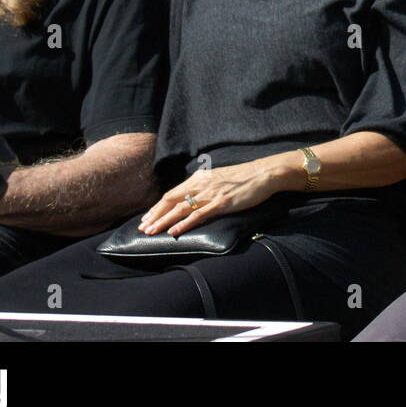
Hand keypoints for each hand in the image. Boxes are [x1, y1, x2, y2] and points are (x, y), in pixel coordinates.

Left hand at [138, 160, 278, 236]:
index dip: (158, 206)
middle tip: (143, 228)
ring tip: (151, 232)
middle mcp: (201, 184)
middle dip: (155, 215)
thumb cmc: (244, 177)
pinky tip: (174, 232)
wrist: (263, 174)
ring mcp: (210, 194)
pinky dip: (184, 224)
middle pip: (171, 200)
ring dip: (163, 221)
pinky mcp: (221, 203)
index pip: (172, 193)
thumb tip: (194, 197)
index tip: (147, 217)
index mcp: (200, 178)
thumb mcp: (219, 178)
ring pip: (180, 209)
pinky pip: (198, 215)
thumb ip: (205, 186)